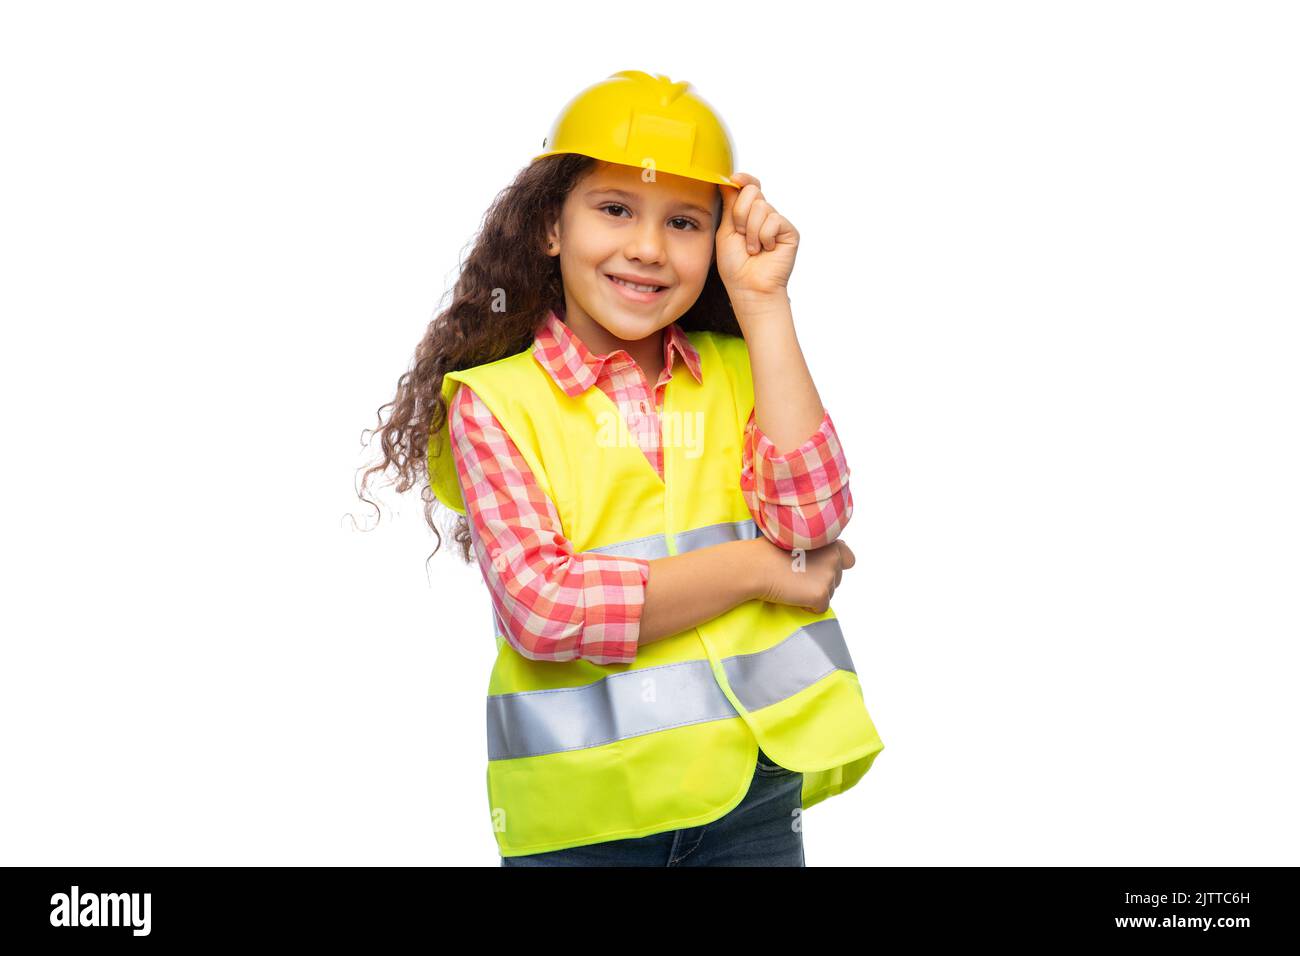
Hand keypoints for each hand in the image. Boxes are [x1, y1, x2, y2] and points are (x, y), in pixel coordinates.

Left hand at [716, 172, 798, 308]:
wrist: (748, 287)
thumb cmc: (735, 265)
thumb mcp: (726, 230)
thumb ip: (730, 205)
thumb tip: (728, 180)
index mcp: (748, 214)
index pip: (748, 187)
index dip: (743, 180)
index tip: (735, 178)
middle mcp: (764, 216)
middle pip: (752, 192)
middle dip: (740, 215)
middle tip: (741, 235)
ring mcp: (777, 223)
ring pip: (762, 207)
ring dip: (751, 232)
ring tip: (753, 249)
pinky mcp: (789, 232)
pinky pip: (774, 220)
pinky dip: (764, 237)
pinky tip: (766, 250)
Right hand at [752, 537, 854, 613]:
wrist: (755, 566)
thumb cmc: (768, 551)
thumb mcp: (796, 539)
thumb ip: (815, 547)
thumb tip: (823, 558)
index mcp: (829, 543)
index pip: (848, 559)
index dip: (833, 566)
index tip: (817, 568)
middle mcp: (834, 559)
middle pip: (836, 580)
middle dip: (819, 581)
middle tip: (796, 576)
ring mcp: (829, 577)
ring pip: (828, 594)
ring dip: (812, 593)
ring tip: (792, 584)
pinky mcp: (821, 595)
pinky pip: (820, 608)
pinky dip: (807, 606)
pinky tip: (792, 595)